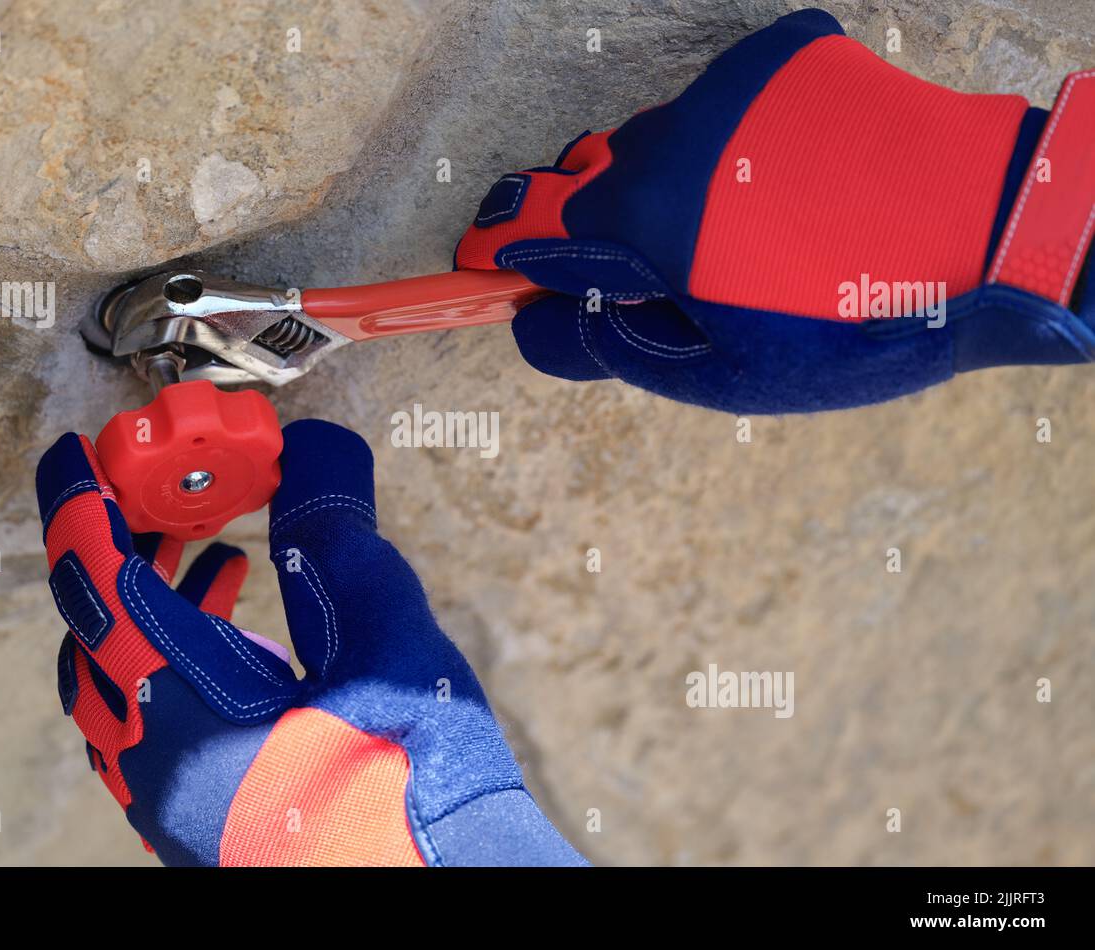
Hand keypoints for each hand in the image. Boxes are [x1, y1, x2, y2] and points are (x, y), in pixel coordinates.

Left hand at [37, 418, 584, 865]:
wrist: (444, 885)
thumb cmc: (417, 779)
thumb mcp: (383, 640)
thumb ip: (335, 539)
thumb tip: (315, 451)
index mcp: (184, 712)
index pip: (99, 584)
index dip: (80, 508)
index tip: (73, 458)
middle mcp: (156, 761)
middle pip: (95, 634)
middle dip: (121, 556)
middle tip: (164, 502)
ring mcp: (172, 798)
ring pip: (120, 684)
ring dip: (150, 611)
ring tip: (218, 559)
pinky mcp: (200, 816)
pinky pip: (151, 727)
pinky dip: (173, 666)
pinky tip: (243, 640)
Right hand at [457, 8, 1094, 412]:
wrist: (992, 231)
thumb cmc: (851, 322)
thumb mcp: (721, 373)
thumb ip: (610, 348)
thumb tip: (537, 328)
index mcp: (646, 216)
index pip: (535, 234)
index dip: (504, 257)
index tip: (475, 269)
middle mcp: (673, 133)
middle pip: (601, 183)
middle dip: (613, 230)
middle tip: (663, 277)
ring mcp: (732, 89)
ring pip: (666, 138)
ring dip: (683, 186)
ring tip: (754, 237)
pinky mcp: (788, 59)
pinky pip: (729, 103)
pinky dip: (740, 144)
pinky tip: (792, 185)